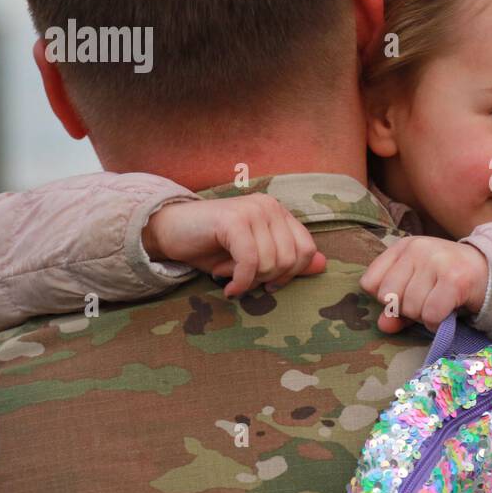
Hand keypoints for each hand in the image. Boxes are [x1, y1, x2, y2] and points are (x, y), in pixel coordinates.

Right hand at [142, 194, 324, 297]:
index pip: (307, 250)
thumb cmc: (212, 247)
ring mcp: (252, 210)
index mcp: (278, 212)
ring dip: (249, 279)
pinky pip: (250, 261)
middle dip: (267, 279)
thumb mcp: (255, 258)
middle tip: (243, 279)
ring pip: (271, 262)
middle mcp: (269, 206)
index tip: (267, 283)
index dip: (291, 274)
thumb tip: (322, 265)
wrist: (169, 232)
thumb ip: (288, 261)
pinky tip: (228, 286)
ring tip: (229, 273)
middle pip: (291, 259)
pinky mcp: (234, 220)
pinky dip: (241, 281)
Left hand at [359, 236, 488, 332]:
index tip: (406, 296)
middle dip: (406, 309)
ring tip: (438, 305)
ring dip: (424, 317)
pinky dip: (437, 323)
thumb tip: (383, 326)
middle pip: (388, 297)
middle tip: (425, 302)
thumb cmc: (447, 280)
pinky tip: (446, 314)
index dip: (386, 298)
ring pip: (411, 308)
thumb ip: (395, 307)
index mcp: (403, 247)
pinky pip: (431, 314)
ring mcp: (436, 261)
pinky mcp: (454, 278)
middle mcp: (417, 249)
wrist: (490, 272)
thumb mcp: (417, 287)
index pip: (370, 283)